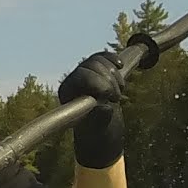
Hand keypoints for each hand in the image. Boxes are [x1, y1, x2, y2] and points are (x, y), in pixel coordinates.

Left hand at [58, 50, 125, 169]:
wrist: (100, 128)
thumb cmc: (96, 131)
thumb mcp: (98, 128)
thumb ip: (99, 118)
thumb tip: (103, 107)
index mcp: (67, 92)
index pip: (82, 75)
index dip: (99, 82)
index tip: (110, 97)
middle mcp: (73, 79)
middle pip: (92, 65)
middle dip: (109, 80)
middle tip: (117, 98)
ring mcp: (84, 72)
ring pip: (99, 59)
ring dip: (114, 74)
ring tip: (119, 91)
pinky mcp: (96, 69)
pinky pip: (103, 56)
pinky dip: (113, 59)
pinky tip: (120, 65)